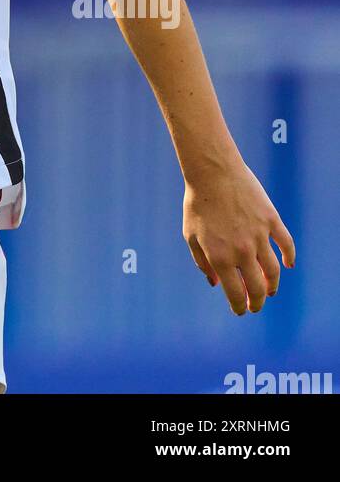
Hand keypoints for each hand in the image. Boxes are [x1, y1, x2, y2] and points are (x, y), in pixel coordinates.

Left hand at [183, 158, 294, 314]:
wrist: (212, 171)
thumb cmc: (198, 203)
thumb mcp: (191, 235)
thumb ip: (202, 262)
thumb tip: (215, 283)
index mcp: (221, 257)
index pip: (236, 294)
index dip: (239, 307)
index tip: (240, 310)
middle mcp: (242, 251)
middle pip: (258, 288)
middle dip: (257, 302)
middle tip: (256, 305)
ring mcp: (259, 236)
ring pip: (273, 271)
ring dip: (273, 285)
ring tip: (270, 290)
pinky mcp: (271, 220)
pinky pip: (286, 244)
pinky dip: (289, 257)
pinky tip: (288, 264)